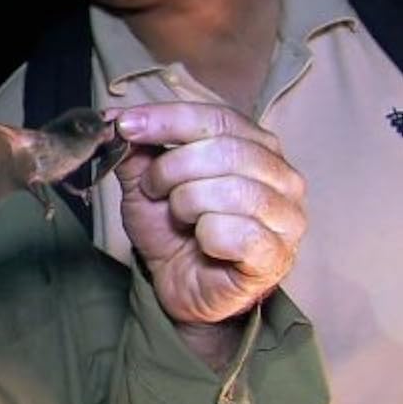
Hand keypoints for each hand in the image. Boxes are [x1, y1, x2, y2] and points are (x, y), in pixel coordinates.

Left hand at [112, 102, 304, 326]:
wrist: (181, 286)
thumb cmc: (173, 230)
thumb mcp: (145, 182)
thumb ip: (136, 150)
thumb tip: (115, 120)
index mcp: (255, 145)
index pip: (216, 117)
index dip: (167, 119)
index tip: (125, 125)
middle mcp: (281, 175)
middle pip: (224, 150)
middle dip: (171, 168)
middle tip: (152, 188)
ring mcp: (286, 215)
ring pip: (230, 190)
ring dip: (185, 203)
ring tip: (179, 217)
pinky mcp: (277, 254)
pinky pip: (236, 232)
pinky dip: (207, 236)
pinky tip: (203, 243)